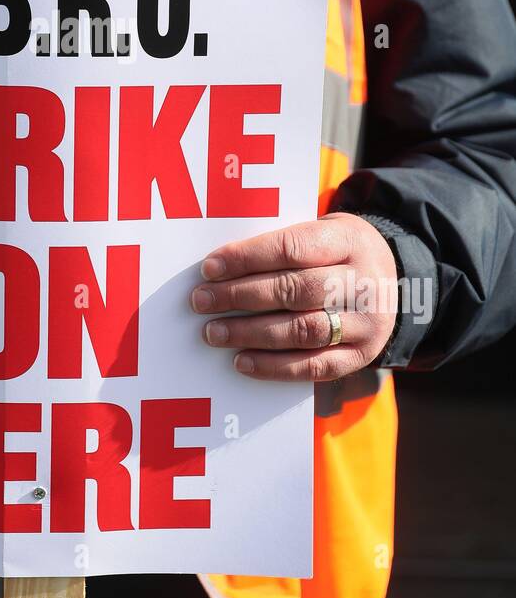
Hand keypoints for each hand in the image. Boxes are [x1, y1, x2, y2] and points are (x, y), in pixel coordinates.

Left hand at [190, 213, 397, 380]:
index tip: (209, 268)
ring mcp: (367, 323)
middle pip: (295, 290)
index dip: (247, 258)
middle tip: (202, 301)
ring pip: (303, 330)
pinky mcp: (362, 356)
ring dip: (250, 333)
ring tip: (213, 332)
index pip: (292, 248)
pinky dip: (274, 367)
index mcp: (349, 240)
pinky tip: (241, 361)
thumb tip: (221, 266)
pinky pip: (314, 366)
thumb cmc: (338, 252)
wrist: (396, 281)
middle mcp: (364, 282)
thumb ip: (283, 244)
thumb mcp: (323, 231)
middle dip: (241, 296)